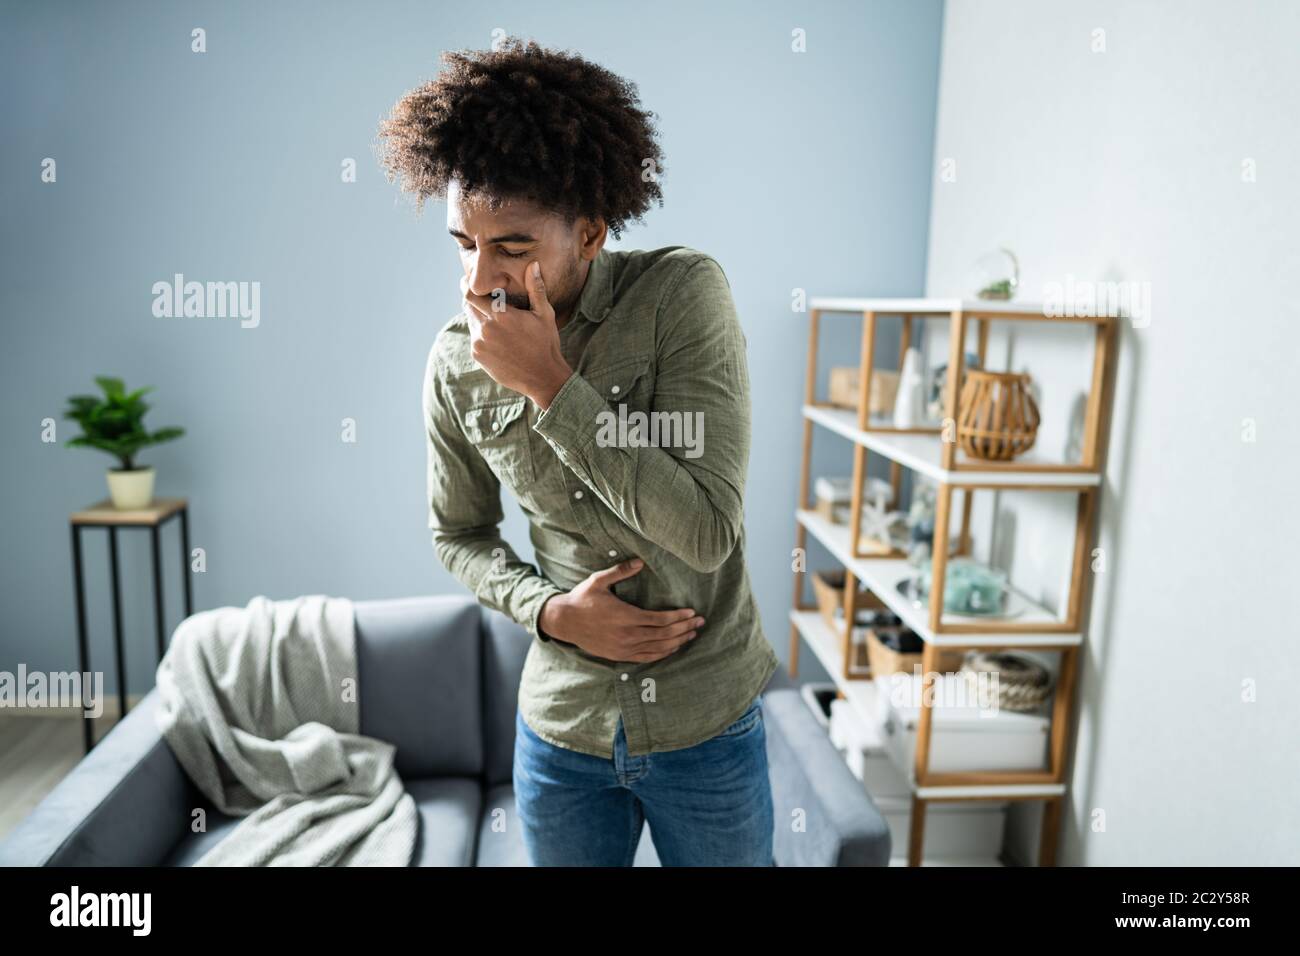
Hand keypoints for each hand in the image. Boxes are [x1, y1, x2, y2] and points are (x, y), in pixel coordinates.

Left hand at [461, 260, 572, 408]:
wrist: (542, 377)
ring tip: (494, 319)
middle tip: (483, 298)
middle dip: (473, 299)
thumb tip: (533, 265)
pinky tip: (497, 337)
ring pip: (470, 322)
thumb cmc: (546, 343)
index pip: (471, 293)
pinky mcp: (478, 356)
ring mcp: (480, 344)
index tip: (468, 280)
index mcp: (501, 315)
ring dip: (477, 317)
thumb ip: (535, 288)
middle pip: (467, 305)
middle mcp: (486, 329)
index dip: (467, 284)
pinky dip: (481, 334)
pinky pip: (474, 338)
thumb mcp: (544, 314)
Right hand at [538, 559, 704, 662]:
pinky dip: (663, 654)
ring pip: (658, 648)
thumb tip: (640, 561)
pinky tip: (673, 648)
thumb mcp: (598, 580)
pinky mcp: (620, 656)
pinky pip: (646, 658)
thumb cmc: (582, 598)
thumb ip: (620, 571)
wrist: (564, 622)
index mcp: (625, 616)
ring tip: (692, 635)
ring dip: (678, 642)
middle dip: (684, 628)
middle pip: (663, 635)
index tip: (692, 612)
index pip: (659, 620)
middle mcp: (627, 635)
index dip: (678, 617)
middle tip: (700, 623)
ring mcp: (624, 648)